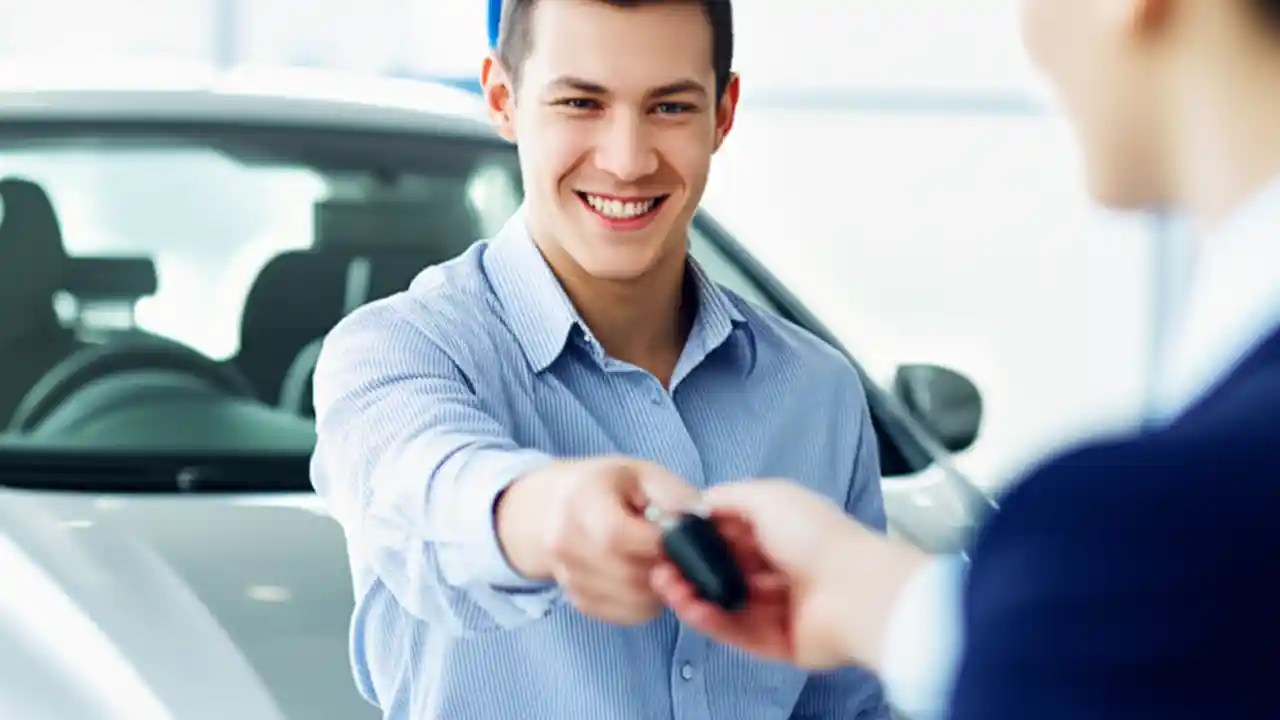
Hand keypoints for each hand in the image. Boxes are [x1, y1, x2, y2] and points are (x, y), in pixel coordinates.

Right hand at [498, 456, 698, 624]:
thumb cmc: (606, 486)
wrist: (552, 508)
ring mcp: (568, 577)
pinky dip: (646, 602)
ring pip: (633, 600)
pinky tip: (645, 577)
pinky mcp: (578, 601)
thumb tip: (702, 520)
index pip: (618, 536)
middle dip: (665, 568)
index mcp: (582, 503)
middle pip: (629, 575)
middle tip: (677, 553)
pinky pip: (626, 615)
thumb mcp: (640, 473)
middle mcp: (565, 544)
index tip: (678, 538)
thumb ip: (672, 494)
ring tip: (660, 561)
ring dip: (660, 588)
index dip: (659, 544)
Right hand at [651, 479, 926, 669]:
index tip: (668, 537)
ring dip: (693, 595)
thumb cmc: (816, 535)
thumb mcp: (767, 496)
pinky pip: (737, 632)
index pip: (730, 535)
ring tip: (667, 586)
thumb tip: (697, 504)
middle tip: (660, 566)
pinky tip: (690, 608)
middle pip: (724, 571)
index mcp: (782, 532)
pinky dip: (710, 621)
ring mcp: (780, 609)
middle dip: (690, 568)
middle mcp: (781, 569)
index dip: (699, 537)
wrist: (855, 591)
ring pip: (725, 604)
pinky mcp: (779, 643)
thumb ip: (728, 497)